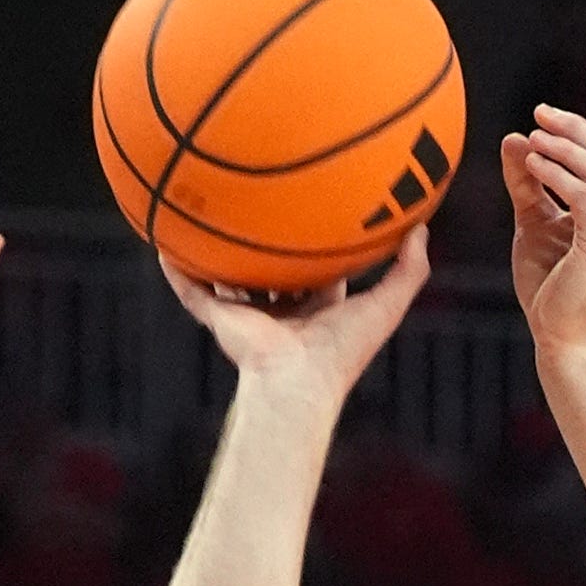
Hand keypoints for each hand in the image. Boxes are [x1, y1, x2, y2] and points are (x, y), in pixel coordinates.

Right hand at [159, 224, 429, 405]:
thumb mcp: (387, 305)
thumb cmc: (343, 352)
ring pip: (228, 279)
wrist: (298, 384)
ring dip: (215, 253)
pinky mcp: (222, 322)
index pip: (316, 271)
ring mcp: (248, 317)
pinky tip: (163, 242)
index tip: (317, 211)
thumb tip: (422, 227)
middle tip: (260, 201)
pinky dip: (178, 271)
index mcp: (316, 310)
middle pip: (270, 272)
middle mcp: (280, 312)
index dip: (318, 245)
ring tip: (201, 213)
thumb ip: (409, 270)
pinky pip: (194, 291)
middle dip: (265, 246)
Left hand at [503, 107, 585, 359]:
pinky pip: (583, 197)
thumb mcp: (536, 223)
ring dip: (564, 149)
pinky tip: (534, 165)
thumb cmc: (550, 287)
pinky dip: (558, 175)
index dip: (578, 131)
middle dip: (572, 130)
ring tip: (533, 140)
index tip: (543, 115)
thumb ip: (528, 183)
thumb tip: (514, 138)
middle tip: (539, 114)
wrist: (561, 340)